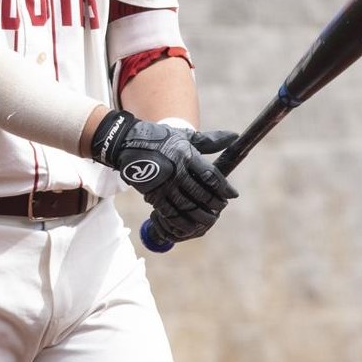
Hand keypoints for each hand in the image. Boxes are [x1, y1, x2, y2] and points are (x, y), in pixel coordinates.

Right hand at [90, 111, 237, 242]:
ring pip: (188, 207)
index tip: (232, 194)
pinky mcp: (153, 195)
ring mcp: (164, 185)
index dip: (224, 188)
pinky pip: (171, 214)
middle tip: (220, 207)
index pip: (211, 176)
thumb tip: (234, 137)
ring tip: (210, 219)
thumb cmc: (160, 138)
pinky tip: (190, 225)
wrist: (127, 143)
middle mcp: (177, 172)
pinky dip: (182, 223)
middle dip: (214, 204)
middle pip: (202, 194)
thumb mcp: (184, 136)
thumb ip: (209, 140)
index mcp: (187, 155)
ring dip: (201, 216)